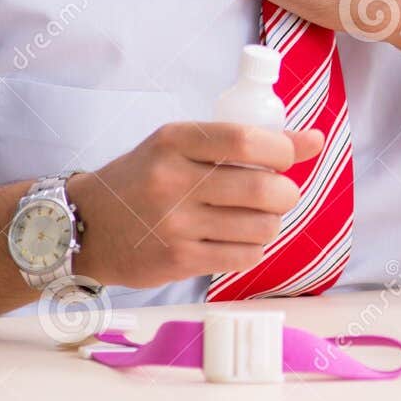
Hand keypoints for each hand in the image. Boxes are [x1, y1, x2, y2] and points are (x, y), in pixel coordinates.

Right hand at [66, 122, 322, 288]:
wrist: (85, 226)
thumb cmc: (144, 178)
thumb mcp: (180, 145)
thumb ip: (243, 141)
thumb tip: (314, 140)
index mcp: (174, 141)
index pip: (246, 140)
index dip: (283, 149)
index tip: (287, 157)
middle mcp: (173, 181)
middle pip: (263, 188)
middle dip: (286, 192)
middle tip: (279, 192)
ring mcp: (175, 224)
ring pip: (260, 226)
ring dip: (272, 222)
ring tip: (258, 216)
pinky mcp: (177, 261)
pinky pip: (243, 256)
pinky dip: (254, 247)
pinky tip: (240, 239)